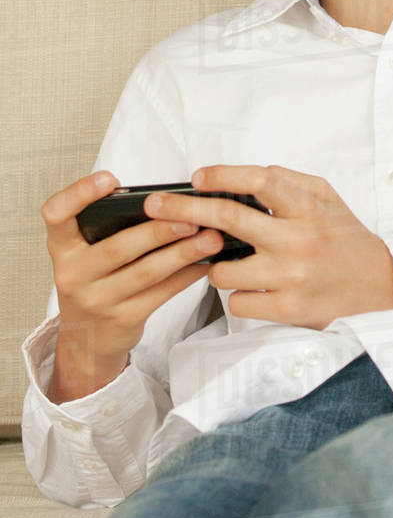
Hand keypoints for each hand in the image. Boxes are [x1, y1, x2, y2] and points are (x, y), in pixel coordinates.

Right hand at [41, 171, 223, 400]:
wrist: (87, 338)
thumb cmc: (95, 279)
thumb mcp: (86, 253)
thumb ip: (109, 227)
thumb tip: (165, 201)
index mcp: (62, 247)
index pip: (56, 214)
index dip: (79, 194)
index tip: (110, 179)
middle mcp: (73, 274)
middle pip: (118, 247)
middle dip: (159, 230)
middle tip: (191, 216)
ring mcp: (97, 300)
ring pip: (147, 272)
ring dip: (183, 252)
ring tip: (211, 237)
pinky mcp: (123, 319)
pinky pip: (162, 293)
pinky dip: (187, 275)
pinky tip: (207, 262)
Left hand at [144, 164, 392, 328]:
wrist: (379, 286)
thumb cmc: (345, 236)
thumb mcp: (326, 196)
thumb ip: (288, 182)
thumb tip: (243, 176)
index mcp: (307, 208)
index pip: (261, 181)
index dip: (224, 175)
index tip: (196, 176)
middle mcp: (297, 240)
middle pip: (228, 219)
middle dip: (184, 209)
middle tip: (155, 206)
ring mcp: (291, 277)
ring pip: (222, 269)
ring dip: (216, 264)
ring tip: (233, 261)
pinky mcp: (288, 310)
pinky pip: (236, 303)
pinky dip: (238, 295)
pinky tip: (254, 288)